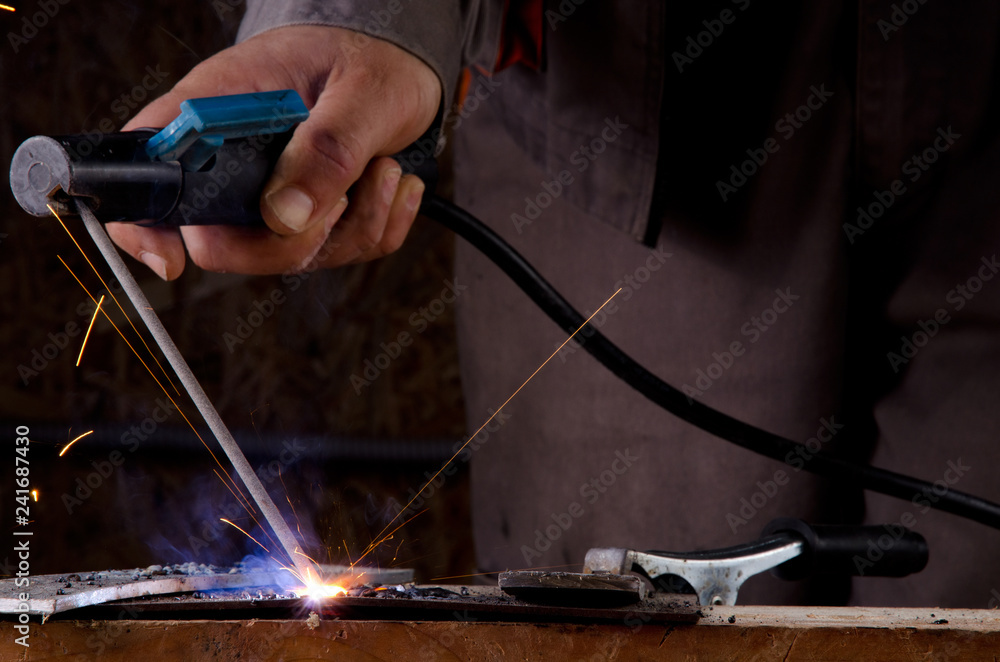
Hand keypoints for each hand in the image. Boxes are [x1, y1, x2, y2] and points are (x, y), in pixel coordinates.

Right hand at [107, 25, 440, 278]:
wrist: (402, 65)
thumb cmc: (368, 60)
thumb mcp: (361, 93)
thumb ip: (328, 148)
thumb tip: (285, 216)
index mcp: (216, 112)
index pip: (149, 170)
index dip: (145, 224)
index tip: (172, 261)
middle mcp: (234, 165)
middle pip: (222, 244)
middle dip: (292, 240)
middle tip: (344, 194)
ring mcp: (271, 199)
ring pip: (290, 256)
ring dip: (355, 225)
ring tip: (385, 168)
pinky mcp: (312, 220)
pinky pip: (340, 253)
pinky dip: (379, 226)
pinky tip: (394, 183)